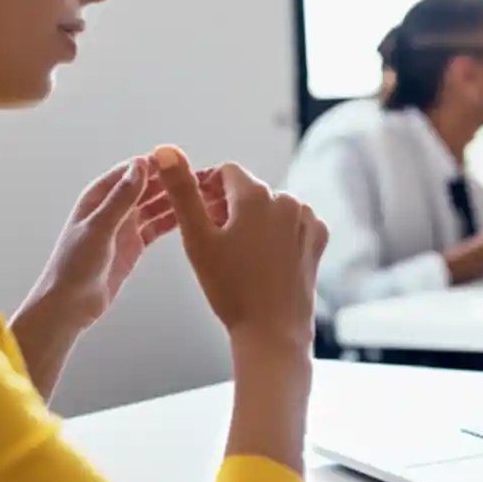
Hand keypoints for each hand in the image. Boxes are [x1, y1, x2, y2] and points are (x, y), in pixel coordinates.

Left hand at [27, 155, 226, 327]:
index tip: (177, 160)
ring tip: (199, 194)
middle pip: (146, 186)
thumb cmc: (74, 266)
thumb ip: (121, 198)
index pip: (130, 171)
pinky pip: (157, 226)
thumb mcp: (99, 228)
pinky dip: (172, 220)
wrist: (70, 305)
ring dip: (174, 199)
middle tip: (196, 177)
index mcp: (97, 198)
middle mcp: (112, 208)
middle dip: (168, 180)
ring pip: (154, 205)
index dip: (153, 164)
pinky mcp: (134, 244)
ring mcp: (124, 226)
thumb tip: (140, 167)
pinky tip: (190, 216)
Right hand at [155, 145, 327, 350]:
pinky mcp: (317, 239)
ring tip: (236, 253)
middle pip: (249, 190)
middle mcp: (287, 199)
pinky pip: (292, 224)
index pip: (225, 172)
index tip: (196, 213)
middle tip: (211, 239)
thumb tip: (165, 150)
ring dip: (252, 220)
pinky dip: (277, 233)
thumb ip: (182, 191)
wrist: (272, 331)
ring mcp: (306, 219)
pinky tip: (262, 257)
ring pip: (271, 207)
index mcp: (256, 194)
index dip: (206, 189)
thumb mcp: (197, 239)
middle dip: (228, 206)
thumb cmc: (231, 289)